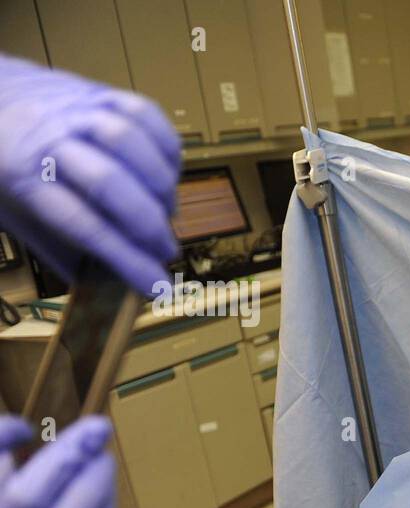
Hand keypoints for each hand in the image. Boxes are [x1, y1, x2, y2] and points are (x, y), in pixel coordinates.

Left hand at [0, 54, 180, 293]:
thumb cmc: (1, 160)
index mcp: (21, 177)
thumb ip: (58, 245)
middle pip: (109, 183)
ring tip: (165, 209)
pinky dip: (167, 149)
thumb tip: (103, 287)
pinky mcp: (100, 91)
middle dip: (149, 226)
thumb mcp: (13, 210)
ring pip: (131, 143)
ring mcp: (75, 110)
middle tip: (166, 249)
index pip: (83, 225)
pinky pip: (146, 114)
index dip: (126, 259)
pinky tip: (167, 173)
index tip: (155, 284)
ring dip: (161, 186)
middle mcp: (48, 139)